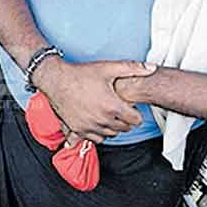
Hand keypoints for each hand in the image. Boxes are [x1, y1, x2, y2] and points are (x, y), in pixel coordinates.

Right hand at [32, 58, 155, 142]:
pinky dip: (99, 133)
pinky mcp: (78, 129)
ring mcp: (89, 126)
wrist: (55, 80)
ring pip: (111, 134)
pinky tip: (97, 122)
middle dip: (125, 120)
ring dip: (113, 127)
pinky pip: (96, 139)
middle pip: (125, 128)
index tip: (130, 107)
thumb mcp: (107, 68)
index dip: (135, 113)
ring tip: (108, 114)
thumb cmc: (80, 74)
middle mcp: (102, 119)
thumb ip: (132, 68)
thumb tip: (152, 68)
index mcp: (112, 106)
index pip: (136, 120)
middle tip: (119, 109)